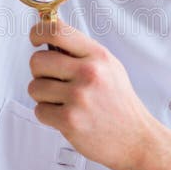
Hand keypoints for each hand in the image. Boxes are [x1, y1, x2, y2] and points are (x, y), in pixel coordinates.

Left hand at [28, 18, 170, 169]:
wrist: (136, 138)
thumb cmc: (119, 103)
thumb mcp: (109, 67)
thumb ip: (81, 52)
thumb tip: (48, 36)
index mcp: (98, 55)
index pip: (56, 30)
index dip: (38, 33)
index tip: (36, 40)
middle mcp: (89, 73)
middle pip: (37, 60)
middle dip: (39, 72)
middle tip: (53, 81)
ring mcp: (79, 97)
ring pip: (34, 87)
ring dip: (43, 97)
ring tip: (63, 102)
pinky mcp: (70, 120)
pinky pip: (39, 110)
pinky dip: (48, 115)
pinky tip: (65, 116)